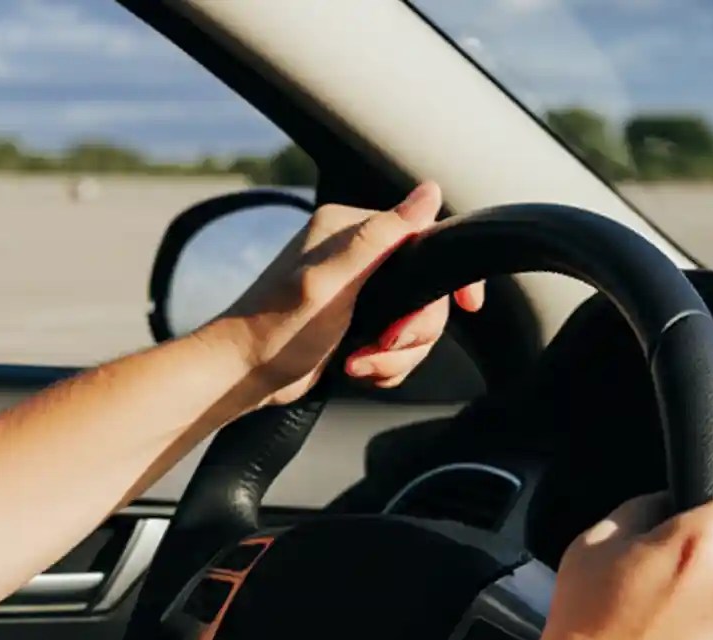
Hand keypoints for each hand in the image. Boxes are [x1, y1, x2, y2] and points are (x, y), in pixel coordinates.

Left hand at [208, 181, 483, 405]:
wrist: (243, 376)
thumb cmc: (276, 328)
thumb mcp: (332, 281)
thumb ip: (381, 237)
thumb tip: (430, 191)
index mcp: (349, 229)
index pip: (425, 240)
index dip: (449, 279)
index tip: (470, 306)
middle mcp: (356, 254)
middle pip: (426, 291)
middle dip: (411, 330)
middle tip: (382, 343)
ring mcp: (358, 290)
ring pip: (414, 323)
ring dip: (394, 354)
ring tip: (359, 362)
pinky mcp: (356, 322)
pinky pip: (397, 344)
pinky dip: (384, 363)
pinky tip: (357, 367)